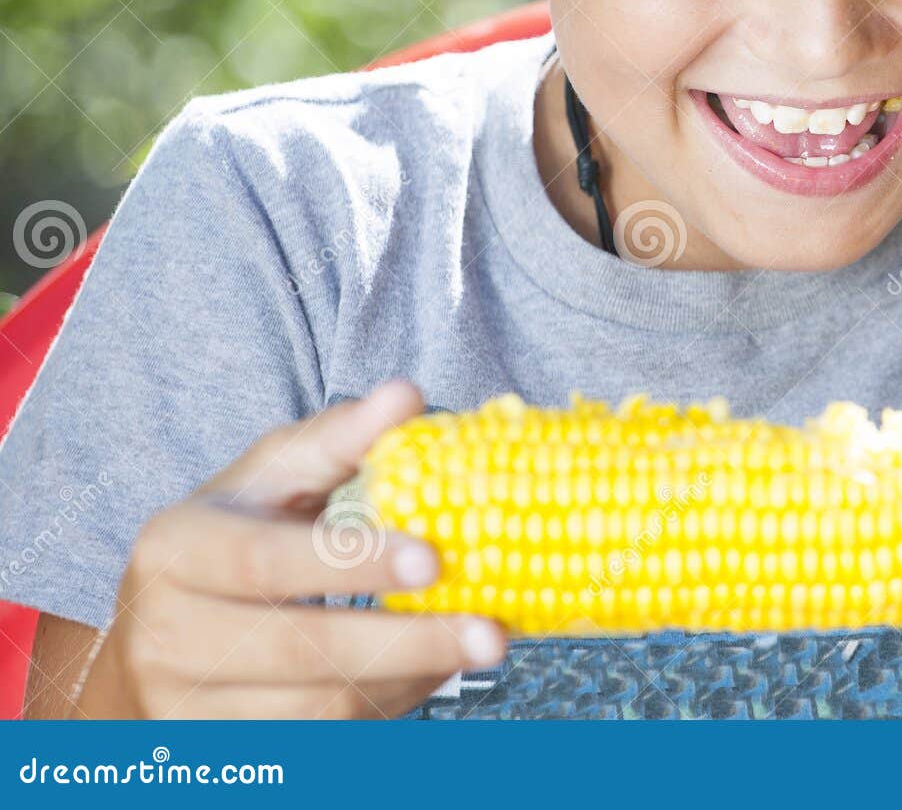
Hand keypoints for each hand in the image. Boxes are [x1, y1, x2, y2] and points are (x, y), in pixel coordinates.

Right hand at [78, 381, 506, 718]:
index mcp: (175, 549)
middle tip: (491, 634)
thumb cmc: (234, 534)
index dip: (351, 564)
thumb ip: (337, 439)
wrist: (161, 634)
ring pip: (316, 710)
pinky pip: (321, 744)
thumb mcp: (270, 476)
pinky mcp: (221, 755)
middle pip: (298, 650)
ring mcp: (187, 708)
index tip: (434, 561)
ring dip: (409, 679)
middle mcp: (167, 635)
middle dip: (405, 643)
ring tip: (478, 644)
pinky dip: (389, 706)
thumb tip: (405, 395)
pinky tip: (434, 671)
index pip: (266, 561)